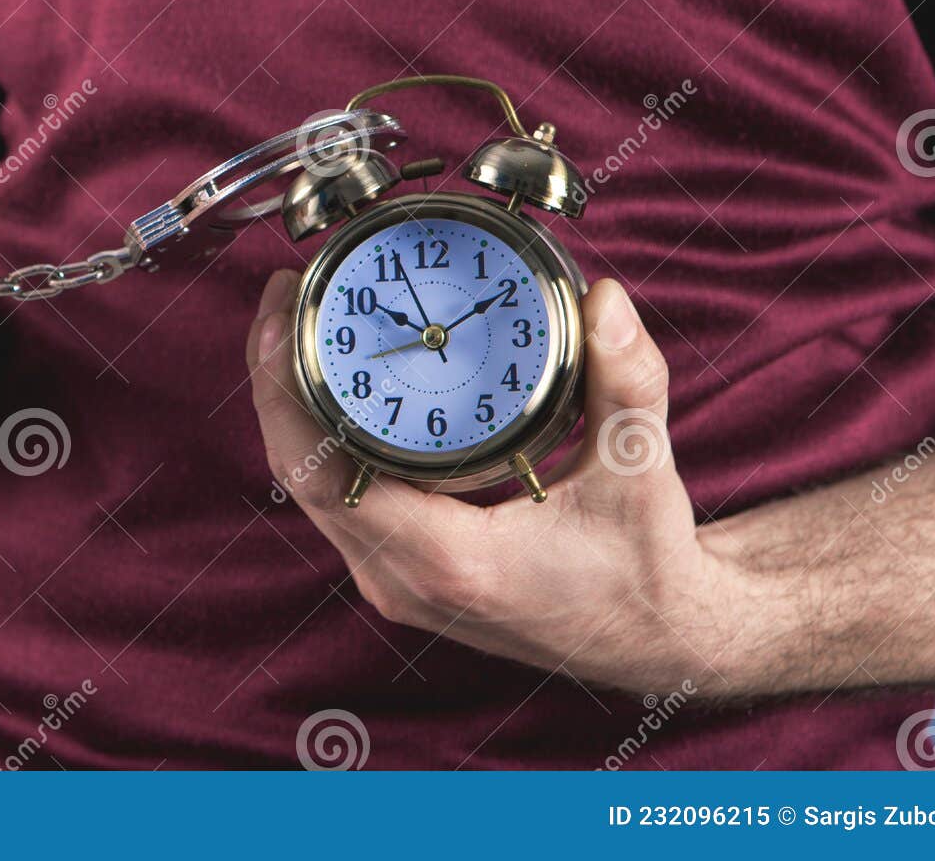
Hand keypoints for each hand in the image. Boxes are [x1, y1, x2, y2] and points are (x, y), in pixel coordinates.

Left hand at [247, 272, 736, 694]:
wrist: (656, 639)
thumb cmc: (646, 568)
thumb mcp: (640, 471)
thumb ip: (627, 382)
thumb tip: (604, 301)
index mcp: (451, 561)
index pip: (328, 476)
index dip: (286, 395)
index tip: (280, 317)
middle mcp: (404, 580)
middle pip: (299, 475)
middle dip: (278, 381)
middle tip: (286, 295)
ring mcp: (394, 583)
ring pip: (310, 490)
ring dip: (292, 409)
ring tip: (296, 323)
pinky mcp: (399, 575)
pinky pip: (335, 501)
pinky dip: (320, 441)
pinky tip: (327, 383)